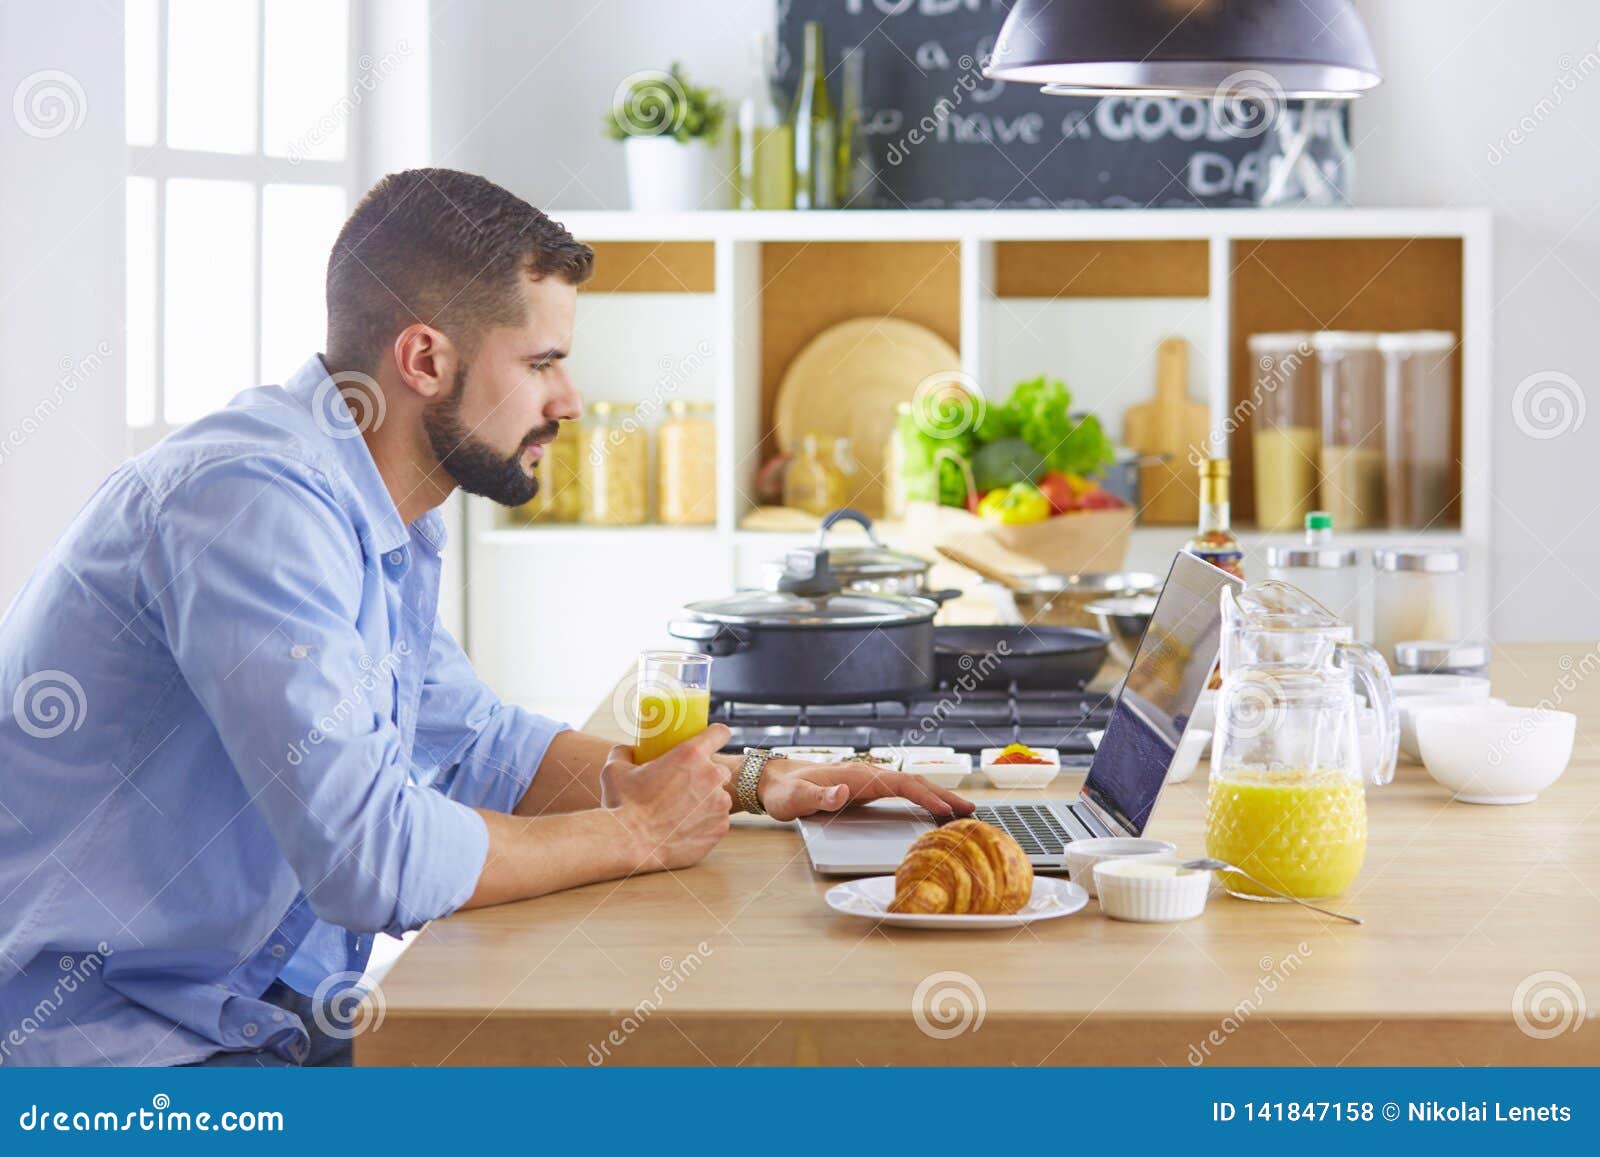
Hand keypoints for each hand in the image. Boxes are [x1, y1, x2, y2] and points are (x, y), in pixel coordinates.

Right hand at [600, 725, 733, 871]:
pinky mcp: (720, 829)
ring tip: (681, 812)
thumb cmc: (622, 804)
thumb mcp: (614, 769)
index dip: (715, 736)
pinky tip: (684, 829)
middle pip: (720, 769)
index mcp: (691, 755)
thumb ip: (625, 753)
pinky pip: (718, 821)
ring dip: (706, 802)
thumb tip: (628, 750)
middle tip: (684, 787)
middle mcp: (711, 776)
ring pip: (719, 797)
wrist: (629, 844)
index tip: (709, 743)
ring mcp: (719, 804)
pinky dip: (706, 824)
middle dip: (707, 776)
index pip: (721, 732)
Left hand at [757, 758, 976, 822]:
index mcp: (856, 774)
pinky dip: (921, 798)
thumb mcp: (795, 799)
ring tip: (961, 810)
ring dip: (936, 796)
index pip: (900, 783)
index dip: (925, 797)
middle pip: (913, 782)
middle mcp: (866, 773)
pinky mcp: (864, 788)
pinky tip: (931, 809)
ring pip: (909, 785)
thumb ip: (817, 797)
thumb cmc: (784, 792)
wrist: (771, 781)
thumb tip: (841, 792)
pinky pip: (900, 792)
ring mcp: (867, 780)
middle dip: (943, 795)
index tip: (946, 810)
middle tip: (970, 811)